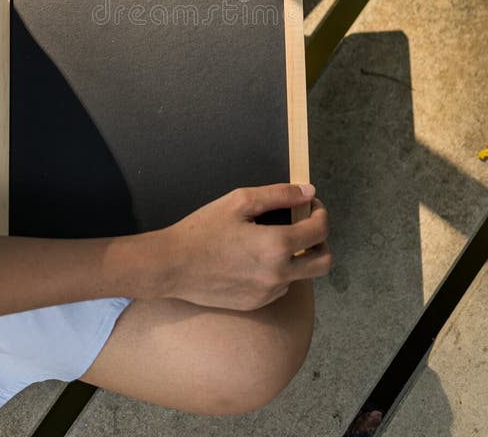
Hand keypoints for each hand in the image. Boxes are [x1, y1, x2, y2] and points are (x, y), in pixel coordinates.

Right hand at [157, 184, 330, 310]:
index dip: (321, 212)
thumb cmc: (203, 230)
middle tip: (306, 226)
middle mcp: (278, 275)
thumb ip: (279, 194)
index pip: (319, 230)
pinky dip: (278, 272)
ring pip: (302, 276)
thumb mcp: (240, 201)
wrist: (172, 266)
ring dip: (298, 257)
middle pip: (324, 262)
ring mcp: (268, 294)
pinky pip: (280, 287)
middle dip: (322, 241)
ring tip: (272, 240)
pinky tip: (254, 259)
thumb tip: (308, 192)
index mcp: (276, 245)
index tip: (311, 204)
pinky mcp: (256, 304)